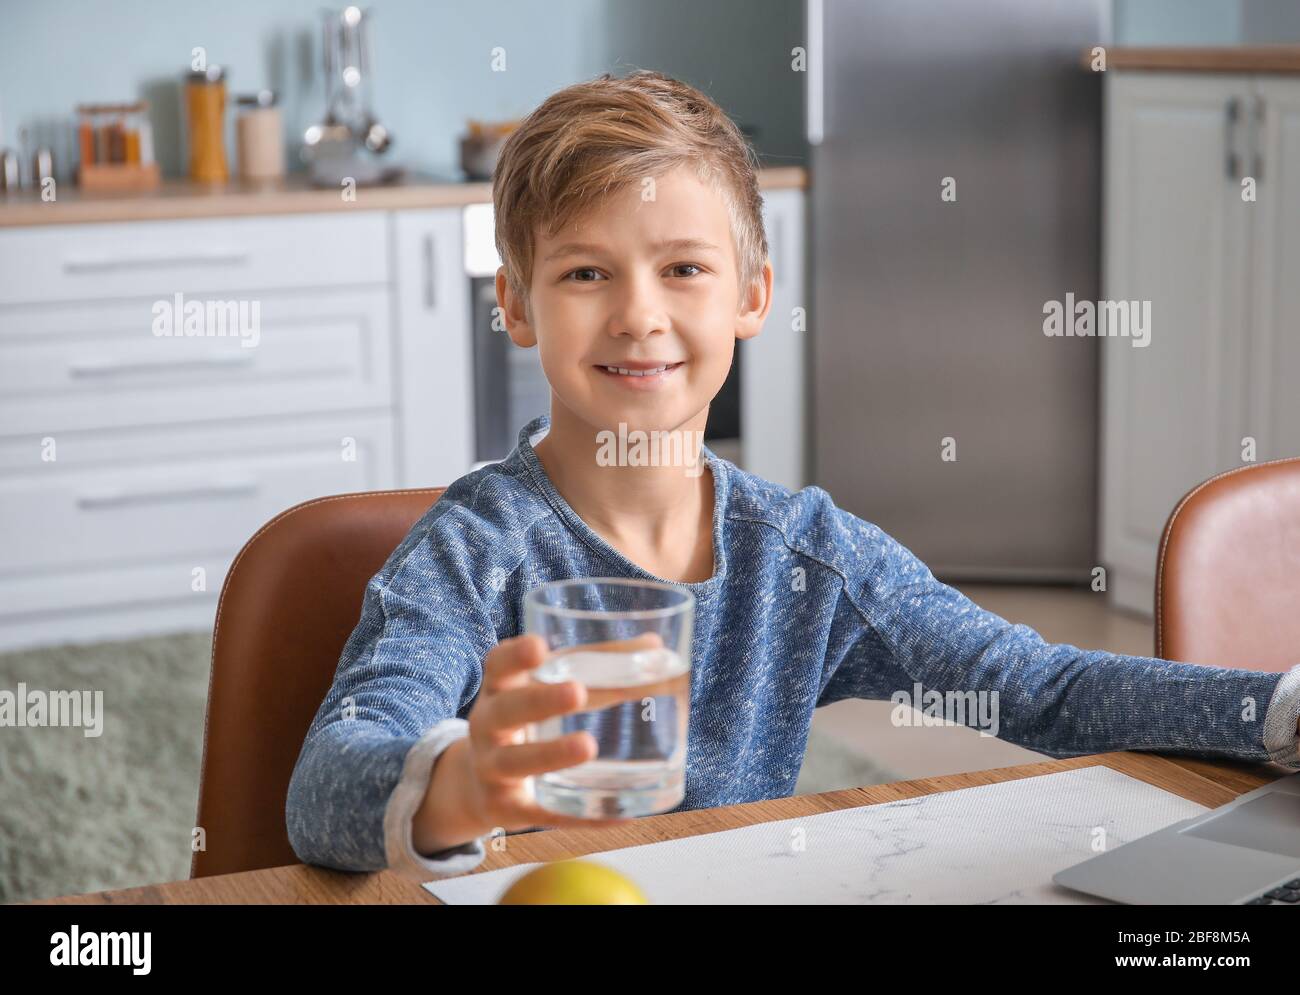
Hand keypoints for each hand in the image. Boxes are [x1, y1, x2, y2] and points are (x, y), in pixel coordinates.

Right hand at [417, 631, 662, 850]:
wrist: (478, 786)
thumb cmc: (527, 721)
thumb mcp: (545, 690)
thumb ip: (596, 667)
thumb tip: (654, 645)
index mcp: (500, 689)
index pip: (499, 665)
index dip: (515, 655)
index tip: (539, 646)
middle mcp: (488, 726)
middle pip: (506, 710)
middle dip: (539, 701)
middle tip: (576, 692)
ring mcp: (492, 769)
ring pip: (514, 761)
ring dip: (551, 754)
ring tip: (587, 746)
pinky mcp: (505, 808)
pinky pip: (542, 814)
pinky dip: (579, 815)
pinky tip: (617, 814)